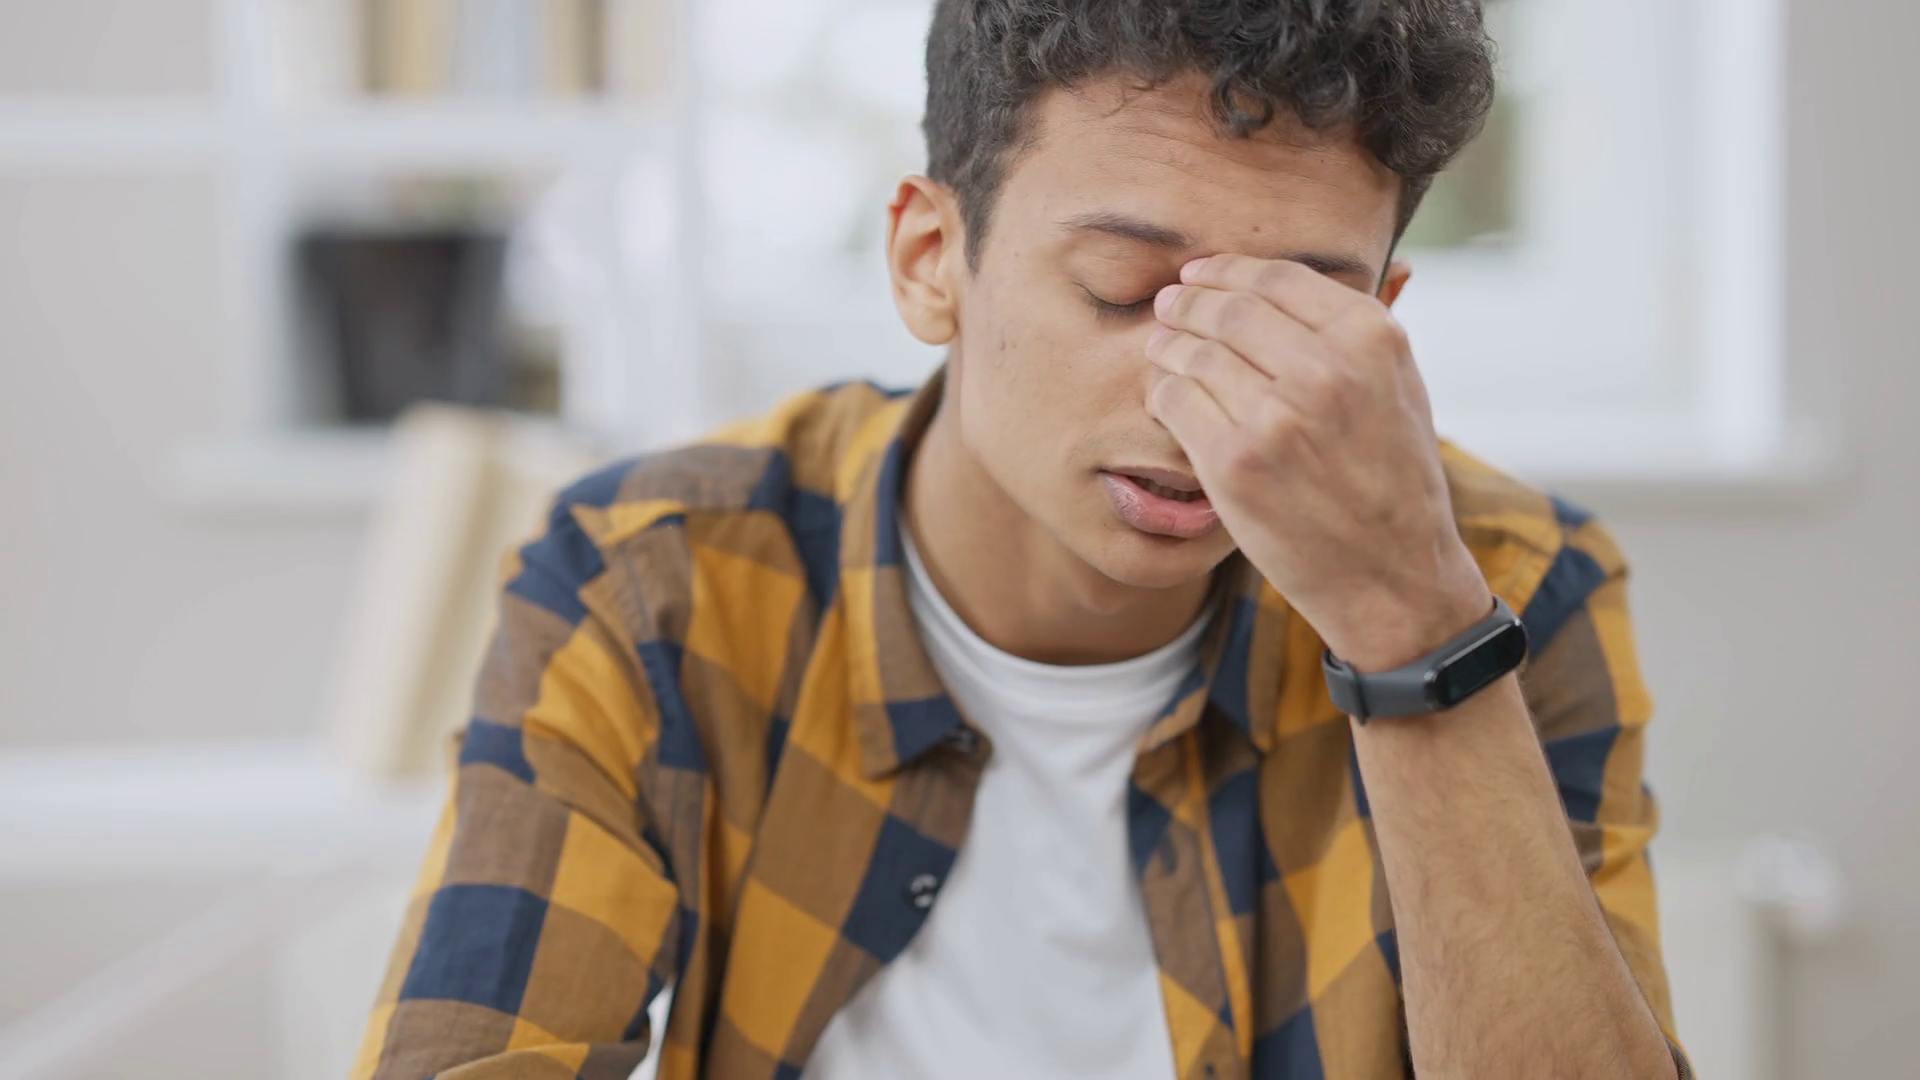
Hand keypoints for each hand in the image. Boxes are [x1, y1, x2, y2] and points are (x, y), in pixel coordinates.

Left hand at [1146, 254, 1491, 671]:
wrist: (1393, 576)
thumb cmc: (1395, 482)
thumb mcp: (1402, 389)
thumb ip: (1356, 333)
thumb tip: (1289, 283)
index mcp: (1370, 338)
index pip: (1276, 278)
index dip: (1226, 270)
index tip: (1200, 274)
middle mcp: (1324, 368)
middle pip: (1227, 310)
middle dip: (1189, 303)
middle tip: (1168, 306)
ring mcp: (1276, 416)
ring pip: (1193, 352)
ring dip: (1169, 345)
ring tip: (1161, 348)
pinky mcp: (1234, 462)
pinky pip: (1175, 401)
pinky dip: (1163, 392)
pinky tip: (1165, 397)